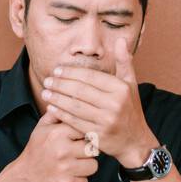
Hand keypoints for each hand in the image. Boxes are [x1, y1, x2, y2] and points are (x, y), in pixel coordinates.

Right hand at [9, 112, 99, 181]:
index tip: (82, 138)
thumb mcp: (41, 128)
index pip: (86, 128)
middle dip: (88, 150)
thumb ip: (56, 113)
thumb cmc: (36, 151)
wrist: (23, 179)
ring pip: (93, 166)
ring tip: (73, 164)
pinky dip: (79, 181)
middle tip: (78, 153)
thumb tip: (68, 96)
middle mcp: (62, 150)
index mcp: (57, 133)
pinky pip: (86, 181)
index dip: (86, 133)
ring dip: (85, 166)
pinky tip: (68, 176)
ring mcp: (65, 169)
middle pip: (93, 147)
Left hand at [40, 36, 158, 166]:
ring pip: (75, 106)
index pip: (90, 76)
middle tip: (48, 80)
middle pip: (80, 90)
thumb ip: (124, 61)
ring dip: (57, 98)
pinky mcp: (98, 135)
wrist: (135, 141)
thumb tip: (121, 40)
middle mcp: (115, 104)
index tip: (57, 70)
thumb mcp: (130, 84)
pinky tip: (51, 107)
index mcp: (121, 89)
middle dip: (60, 84)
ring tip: (45, 92)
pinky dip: (61, 113)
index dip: (71, 72)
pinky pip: (75, 122)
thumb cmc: (130, 109)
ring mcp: (106, 121)